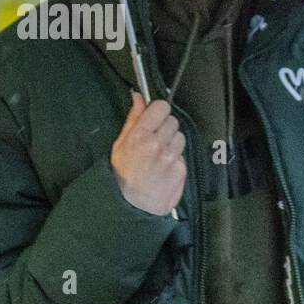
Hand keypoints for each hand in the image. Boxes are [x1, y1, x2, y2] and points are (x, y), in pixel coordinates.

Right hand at [111, 92, 186, 215]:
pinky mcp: (180, 168)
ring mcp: (170, 156)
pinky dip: (176, 158)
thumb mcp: (120, 144)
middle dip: (165, 128)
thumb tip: (138, 98)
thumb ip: (133, 118)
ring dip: (172, 143)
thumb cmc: (124, 175)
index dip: (158, 111)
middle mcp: (157, 144)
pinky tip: (164, 166)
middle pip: (172, 120)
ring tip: (159, 155)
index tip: (155, 117)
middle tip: (155, 140)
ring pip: (180, 136)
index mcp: (140, 135)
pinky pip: (182, 154)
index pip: (161, 107)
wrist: (133, 205)